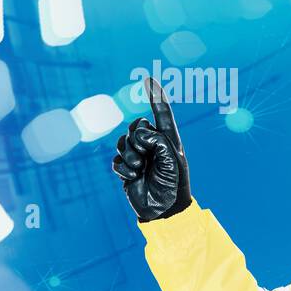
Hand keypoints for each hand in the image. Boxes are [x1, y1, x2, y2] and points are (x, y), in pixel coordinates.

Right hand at [112, 76, 191, 221]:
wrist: (163, 211)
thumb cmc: (173, 185)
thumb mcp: (171, 161)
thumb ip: (157, 141)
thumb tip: (140, 133)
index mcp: (168, 140)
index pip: (161, 114)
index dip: (155, 96)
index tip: (148, 79)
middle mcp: (153, 145)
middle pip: (136, 126)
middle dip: (138, 140)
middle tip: (146, 157)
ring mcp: (138, 156)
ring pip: (122, 142)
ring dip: (130, 155)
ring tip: (140, 169)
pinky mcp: (127, 168)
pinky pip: (116, 159)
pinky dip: (123, 168)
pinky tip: (134, 177)